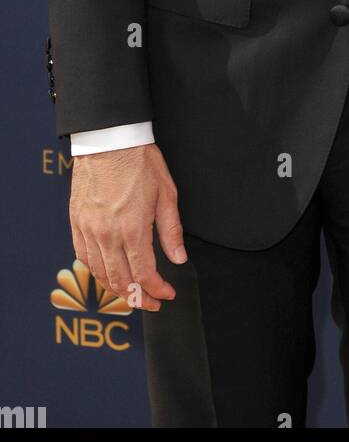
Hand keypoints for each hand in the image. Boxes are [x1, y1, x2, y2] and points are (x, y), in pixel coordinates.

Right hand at [69, 144, 184, 311]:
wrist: (108, 140)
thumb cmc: (140, 162)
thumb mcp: (166, 193)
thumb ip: (171, 230)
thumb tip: (179, 258)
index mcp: (133, 228)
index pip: (144, 274)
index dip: (157, 290)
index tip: (167, 294)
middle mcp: (107, 234)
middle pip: (121, 281)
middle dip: (139, 297)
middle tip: (152, 302)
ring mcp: (89, 230)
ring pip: (100, 274)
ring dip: (117, 290)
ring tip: (132, 293)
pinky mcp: (76, 223)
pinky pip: (83, 257)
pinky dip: (96, 272)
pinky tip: (107, 274)